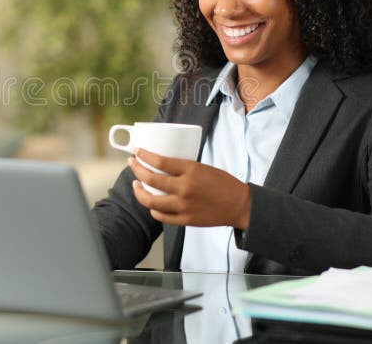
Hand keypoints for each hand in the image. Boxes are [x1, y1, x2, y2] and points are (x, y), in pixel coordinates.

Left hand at [128, 148, 250, 229]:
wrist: (239, 205)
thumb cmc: (224, 183)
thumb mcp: (203, 167)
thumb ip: (183, 168)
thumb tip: (161, 166)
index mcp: (190, 170)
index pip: (160, 161)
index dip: (144, 156)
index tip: (137, 152)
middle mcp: (184, 188)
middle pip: (151, 179)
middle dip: (136, 169)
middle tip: (132, 164)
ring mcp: (183, 206)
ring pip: (151, 200)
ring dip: (139, 192)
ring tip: (136, 185)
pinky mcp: (185, 220)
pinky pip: (161, 216)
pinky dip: (153, 209)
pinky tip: (150, 204)